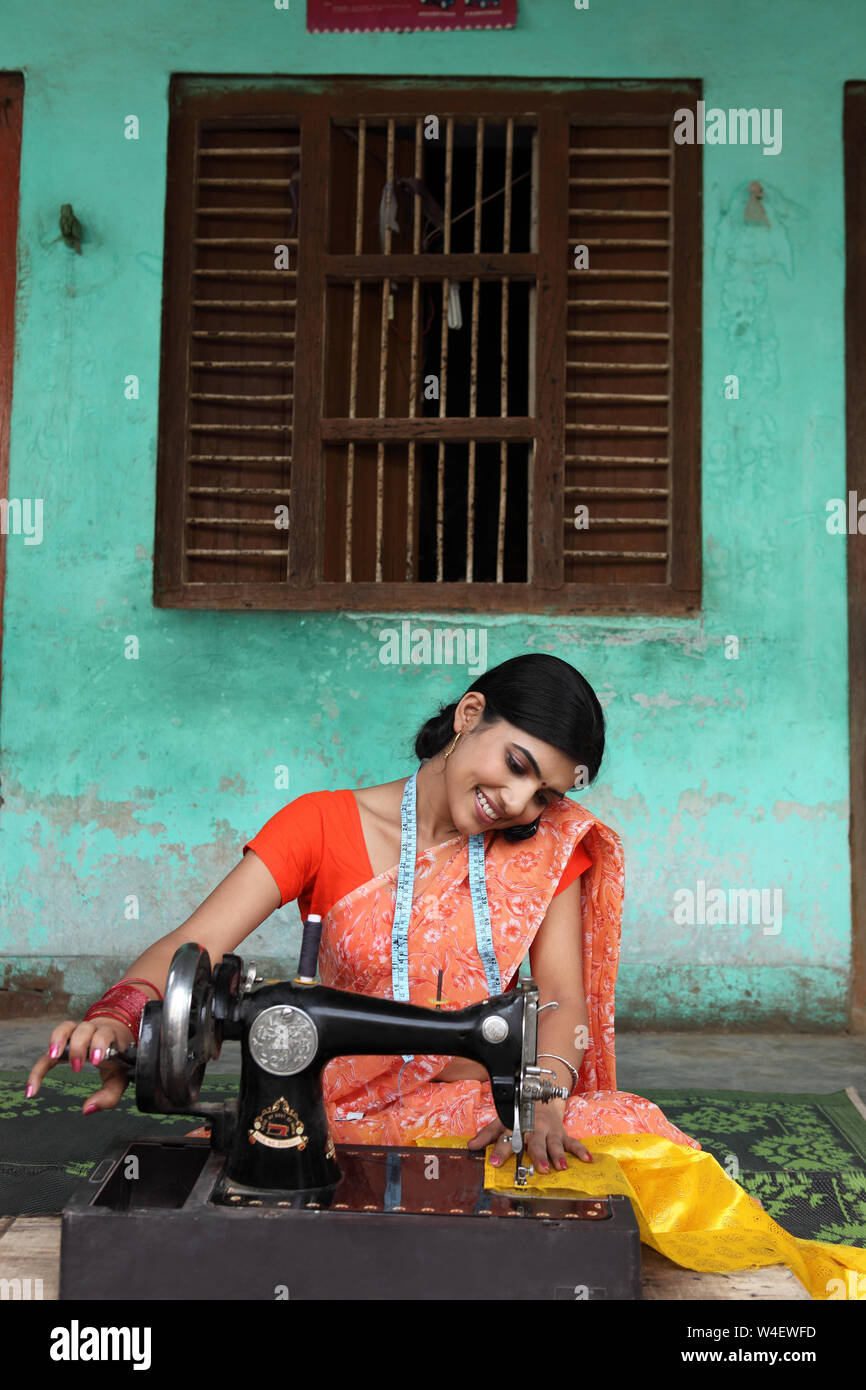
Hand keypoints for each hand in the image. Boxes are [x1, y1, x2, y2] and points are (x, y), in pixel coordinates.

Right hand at [25, 1015, 133, 1114]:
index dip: (99, 1045)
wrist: (112, 1039)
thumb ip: (109, 1096)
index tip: (95, 1061)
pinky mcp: (62, 1042)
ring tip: (52, 1056)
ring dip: (57, 1040)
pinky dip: (38, 1068)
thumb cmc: (116, 1061)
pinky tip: (32, 1088)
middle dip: (78, 1047)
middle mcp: (92, 1031)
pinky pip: (46, 1053)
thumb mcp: (118, 1079)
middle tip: (77, 1066)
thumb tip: (88, 1109)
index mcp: (109, 1038)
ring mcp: (76, 1033)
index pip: (104, 1035)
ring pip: (65, 1028)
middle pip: (84, 1029)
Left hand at [467, 1102, 592, 1170]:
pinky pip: (572, 1142)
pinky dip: (581, 1150)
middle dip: (538, 1156)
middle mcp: (534, 1129)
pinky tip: (588, 1159)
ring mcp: (550, 1132)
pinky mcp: (562, 1133)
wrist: (540, 1095)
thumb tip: (470, 1146)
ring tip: (561, 1167)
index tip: (495, 1163)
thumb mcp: (501, 1120)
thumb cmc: (518, 1112)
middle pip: (536, 1143)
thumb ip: (487, 1135)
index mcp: (517, 1127)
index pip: (507, 1139)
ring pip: (554, 1144)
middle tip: (541, 1169)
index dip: (501, 1151)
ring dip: (558, 1155)